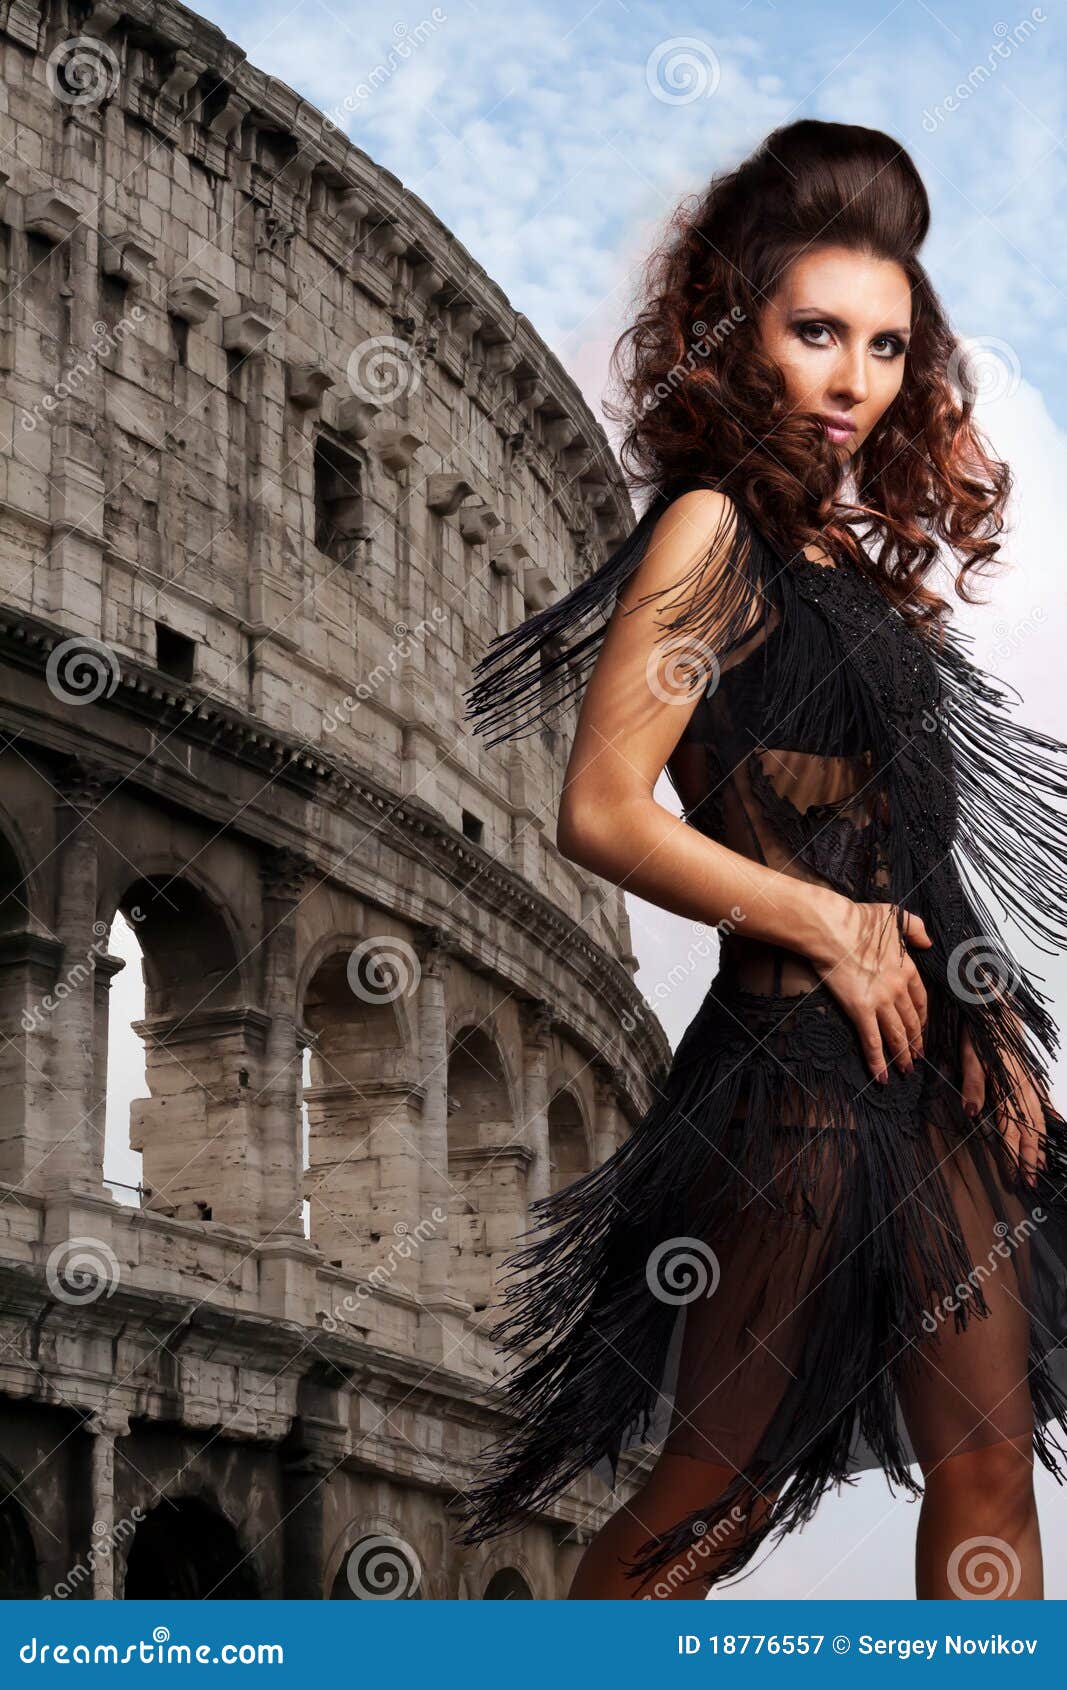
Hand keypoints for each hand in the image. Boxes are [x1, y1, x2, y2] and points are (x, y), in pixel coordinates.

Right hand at [805, 895, 931, 1083]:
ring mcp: (880, 1001)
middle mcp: (898, 989)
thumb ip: (915, 928)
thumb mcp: (894, 915)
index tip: (923, 1029)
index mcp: (907, 968)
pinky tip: (881, 1077)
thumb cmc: (858, 919)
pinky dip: (878, 1061)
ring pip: (896, 1035)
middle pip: (911, 1022)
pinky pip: (871, 1041)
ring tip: (905, 1070)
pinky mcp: (860, 1010)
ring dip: (902, 1055)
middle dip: (916, 1042)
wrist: (831, 928)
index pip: (921, 1000)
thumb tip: (928, 942)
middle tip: (918, 1057)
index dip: (923, 1018)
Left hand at [959, 1024, 1045, 1187]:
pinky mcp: (1029, 1071)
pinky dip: (1047, 1117)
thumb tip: (972, 1112)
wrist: (993, 999)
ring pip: (1039, 1116)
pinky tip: (1050, 1126)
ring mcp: (1029, 1077)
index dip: (1012, 1153)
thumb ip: (973, 1081)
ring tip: (1039, 1164)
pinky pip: (1043, 1099)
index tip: (1014, 1176)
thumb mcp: (969, 1051)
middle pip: (1029, 1126)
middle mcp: (1023, 1083)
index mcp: (1008, 1081)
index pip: (1011, 1125)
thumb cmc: (978, 1025)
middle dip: (1029, 1156)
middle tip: (1030, 1182)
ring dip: (1038, 1142)